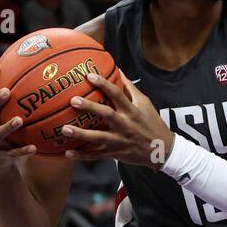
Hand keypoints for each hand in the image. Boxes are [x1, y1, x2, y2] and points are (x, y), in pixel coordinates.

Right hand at [0, 65, 36, 176]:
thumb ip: (13, 100)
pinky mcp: (0, 156)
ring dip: (8, 126)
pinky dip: (23, 150)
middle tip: (7, 91)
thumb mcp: (4, 116)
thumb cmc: (5, 133)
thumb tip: (34, 74)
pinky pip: (13, 153)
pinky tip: (34, 148)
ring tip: (19, 120)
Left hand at [60, 75, 174, 168]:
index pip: (118, 94)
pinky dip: (82, 156)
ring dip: (81, 134)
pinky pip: (97, 156)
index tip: (89, 76)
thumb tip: (118, 71)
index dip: (104, 84)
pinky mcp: (116, 153)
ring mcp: (120, 141)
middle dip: (90, 107)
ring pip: (98, 138)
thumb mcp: (145, 104)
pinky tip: (68, 153)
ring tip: (64, 129)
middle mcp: (125, 125)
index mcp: (132, 111)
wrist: (162, 150)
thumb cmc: (152, 123)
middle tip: (73, 100)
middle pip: (106, 115)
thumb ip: (130, 88)